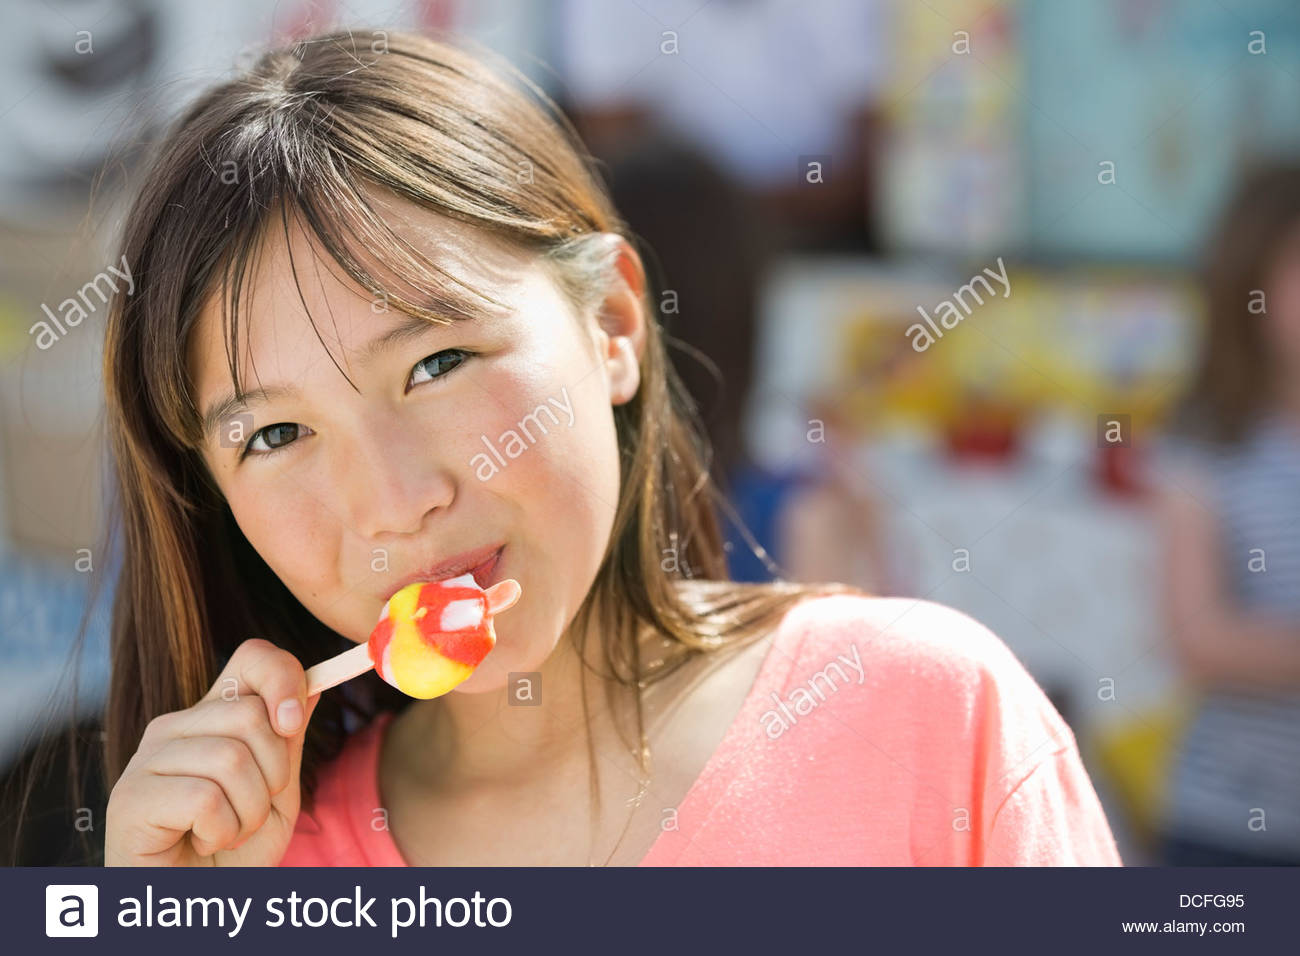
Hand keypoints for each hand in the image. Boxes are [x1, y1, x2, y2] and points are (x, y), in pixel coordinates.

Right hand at [105, 639, 319, 865]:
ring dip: (248, 811)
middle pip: (251, 714)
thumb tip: (314, 685)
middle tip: (251, 811)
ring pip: (231, 758)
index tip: (294, 722)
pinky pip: (205, 798)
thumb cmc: (235, 854)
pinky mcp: (130, 797)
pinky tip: (202, 842)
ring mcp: (146, 760)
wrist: (196, 906)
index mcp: (211, 717)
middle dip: (274, 773)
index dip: (285, 676)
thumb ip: (288, 741)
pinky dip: (222, 830)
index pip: (252, 658)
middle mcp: (173, 727)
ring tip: (226, 832)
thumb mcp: (278, 793)